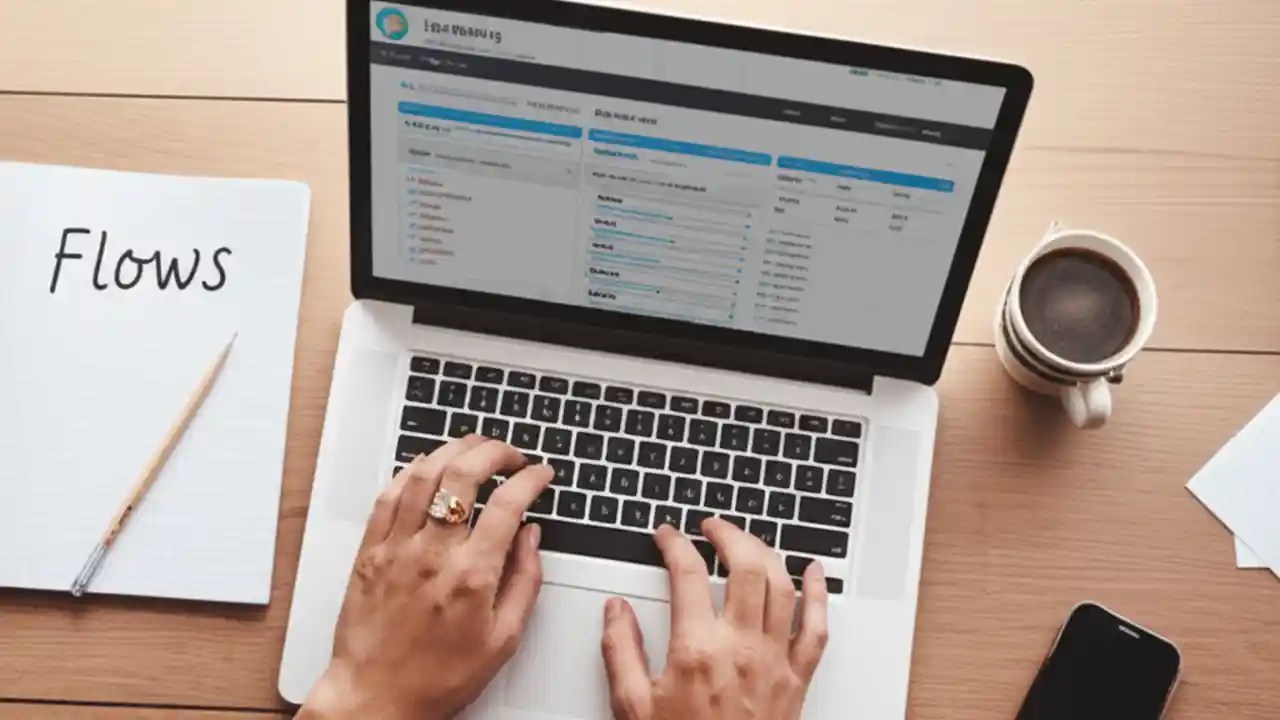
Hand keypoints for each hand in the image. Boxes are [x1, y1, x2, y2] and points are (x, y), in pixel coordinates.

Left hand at [298, 436, 553, 719]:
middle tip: (510, 454)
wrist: (375, 698)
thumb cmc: (438, 679)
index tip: (541, 473)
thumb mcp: (504, 639)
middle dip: (495, 450)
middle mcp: (433, 554)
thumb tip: (531, 537)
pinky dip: (411, 472)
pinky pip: (388, 495)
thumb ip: (525, 581)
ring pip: (424, 473)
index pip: (509, 503)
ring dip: (453, 449)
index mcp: (472, 575)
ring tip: (473, 447)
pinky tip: (427, 468)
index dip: (531, 477)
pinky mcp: (370, 552)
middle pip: (464, 473)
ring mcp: (397, 549)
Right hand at [601, 520, 828, 719]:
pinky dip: (818, 594)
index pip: (686, 573)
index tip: (666, 535)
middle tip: (711, 526)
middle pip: (745, 566)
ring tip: (749, 541)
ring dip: (766, 553)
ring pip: (782, 586)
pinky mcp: (797, 680)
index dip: (674, 543)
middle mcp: (741, 648)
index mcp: (697, 650)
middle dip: (728, 533)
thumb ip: (620, 651)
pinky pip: (816, 628)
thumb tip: (616, 610)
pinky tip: (814, 573)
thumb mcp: (632, 708)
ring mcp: (774, 662)